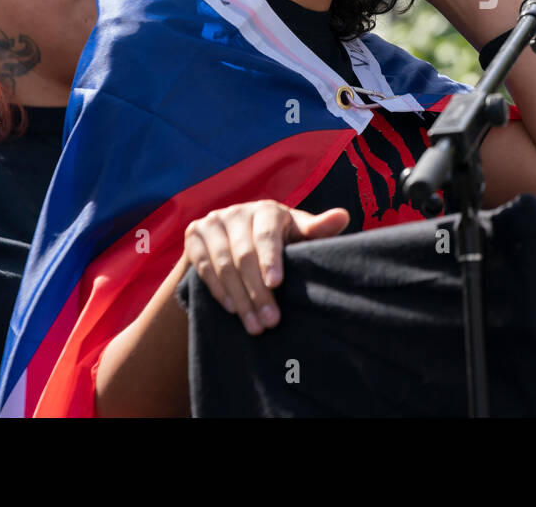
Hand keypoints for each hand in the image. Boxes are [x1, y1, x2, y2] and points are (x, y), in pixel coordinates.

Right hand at [183, 201, 349, 334]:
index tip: (276, 284)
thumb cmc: (280, 240)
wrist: (236, 239)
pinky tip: (232, 309)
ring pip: (223, 264)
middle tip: (270, 322)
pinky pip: (203, 266)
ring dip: (239, 298)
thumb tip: (342, 216)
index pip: (266, 235)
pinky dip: (218, 290)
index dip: (270, 259)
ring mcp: (212, 221)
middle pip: (245, 255)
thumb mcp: (299, 235)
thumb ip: (318, 230)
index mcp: (267, 210)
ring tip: (254, 325)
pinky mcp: (193, 235)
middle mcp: (237, 211)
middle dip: (257, 292)